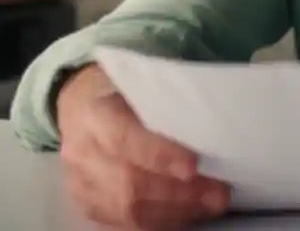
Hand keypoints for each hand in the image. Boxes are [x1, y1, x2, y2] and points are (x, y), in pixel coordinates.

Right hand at [56, 65, 230, 229]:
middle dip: (179, 193)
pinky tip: (187, 214)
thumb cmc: (121, 89)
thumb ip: (163, 102)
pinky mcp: (88, 203)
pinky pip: (124, 223)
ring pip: (127, 208)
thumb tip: (208, 125)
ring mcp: (81, 182)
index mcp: (94, 112)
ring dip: (175, 210)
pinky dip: (160, 221)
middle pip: (129, 182)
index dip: (158, 155)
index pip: (123, 138)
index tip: (193, 166)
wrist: (80, 104)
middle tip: (219, 193)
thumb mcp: (138, 82)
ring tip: (210, 204)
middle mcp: (82, 151)